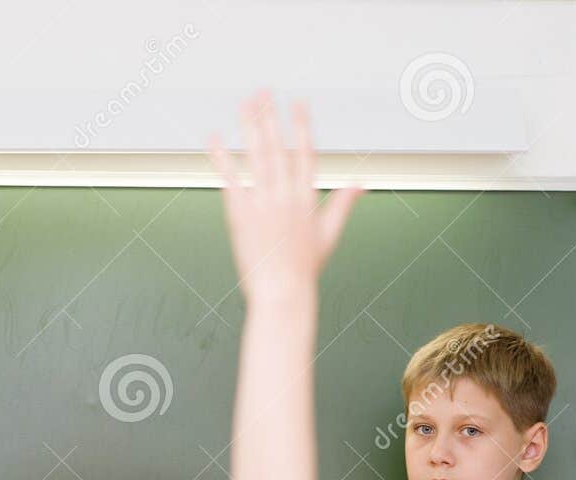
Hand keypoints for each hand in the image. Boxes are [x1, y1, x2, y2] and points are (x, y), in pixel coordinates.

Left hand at [209, 92, 361, 296]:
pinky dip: (222, 157)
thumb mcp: (329, 234)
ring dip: (250, 126)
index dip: (302, 125)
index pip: (306, 152)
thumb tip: (361, 184)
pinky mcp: (241, 214)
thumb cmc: (305, 268)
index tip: (298, 103)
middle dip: (272, 116)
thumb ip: (343, 204)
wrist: (283, 292)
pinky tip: (215, 138)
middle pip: (279, 147)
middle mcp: (286, 195)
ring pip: (257, 156)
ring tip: (244, 103)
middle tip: (265, 91)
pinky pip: (231, 179)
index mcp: (307, 197)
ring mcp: (263, 203)